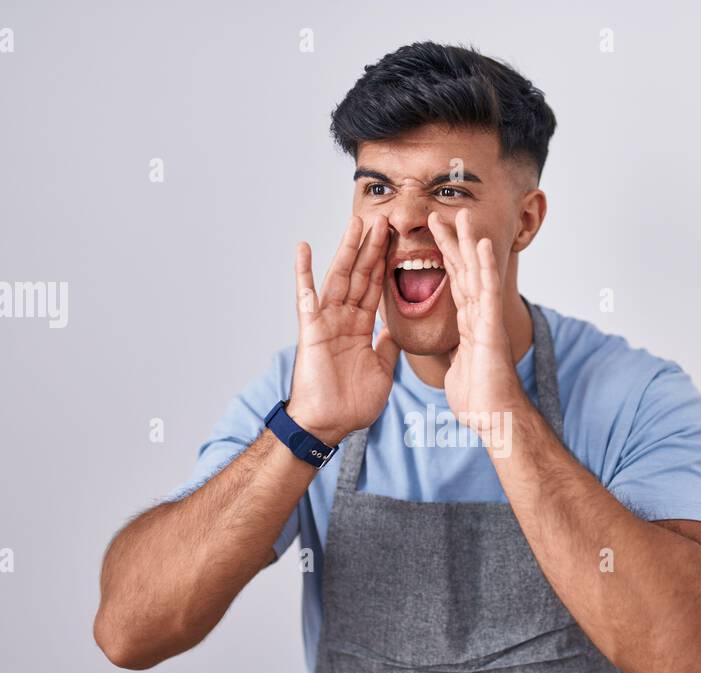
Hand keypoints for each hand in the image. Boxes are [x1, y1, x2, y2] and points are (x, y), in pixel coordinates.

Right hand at [287, 214, 399, 444]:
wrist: (330, 425)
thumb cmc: (352, 403)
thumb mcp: (382, 370)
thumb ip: (388, 347)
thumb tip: (396, 331)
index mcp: (360, 327)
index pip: (375, 288)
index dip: (385, 264)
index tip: (395, 240)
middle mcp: (343, 319)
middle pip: (360, 276)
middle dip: (371, 248)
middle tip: (381, 220)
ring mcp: (327, 322)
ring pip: (339, 278)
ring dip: (347, 250)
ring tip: (356, 223)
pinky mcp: (312, 330)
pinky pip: (307, 297)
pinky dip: (303, 273)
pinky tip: (303, 247)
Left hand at [429, 208, 525, 438]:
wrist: (495, 418)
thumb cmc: (480, 401)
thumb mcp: (457, 371)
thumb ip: (454, 355)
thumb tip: (448, 351)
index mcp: (469, 326)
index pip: (455, 286)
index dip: (445, 261)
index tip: (434, 238)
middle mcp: (479, 318)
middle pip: (464, 272)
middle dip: (453, 243)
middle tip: (442, 215)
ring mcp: (487, 321)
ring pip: (476, 275)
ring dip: (469, 244)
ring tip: (463, 217)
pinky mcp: (491, 329)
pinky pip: (486, 294)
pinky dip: (485, 268)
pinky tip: (482, 245)